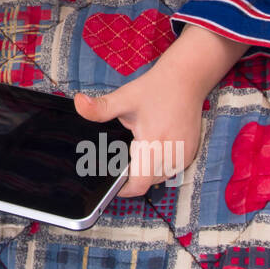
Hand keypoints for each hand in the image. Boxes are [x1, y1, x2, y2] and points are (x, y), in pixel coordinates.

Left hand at [71, 64, 204, 198]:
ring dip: (148, 169)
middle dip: (133, 175)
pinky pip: (171, 168)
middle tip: (122, 155)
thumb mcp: (123, 98)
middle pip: (148, 182)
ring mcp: (184, 155)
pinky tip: (152, 146)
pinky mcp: (190, 152)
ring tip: (137, 148)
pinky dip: (160, 163)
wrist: (186, 79)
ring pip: (160, 176)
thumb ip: (100, 108)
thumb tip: (78, 104)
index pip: (139, 184)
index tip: (112, 185)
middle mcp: (172, 155)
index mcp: (154, 145)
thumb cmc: (156, 89)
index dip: (123, 189)